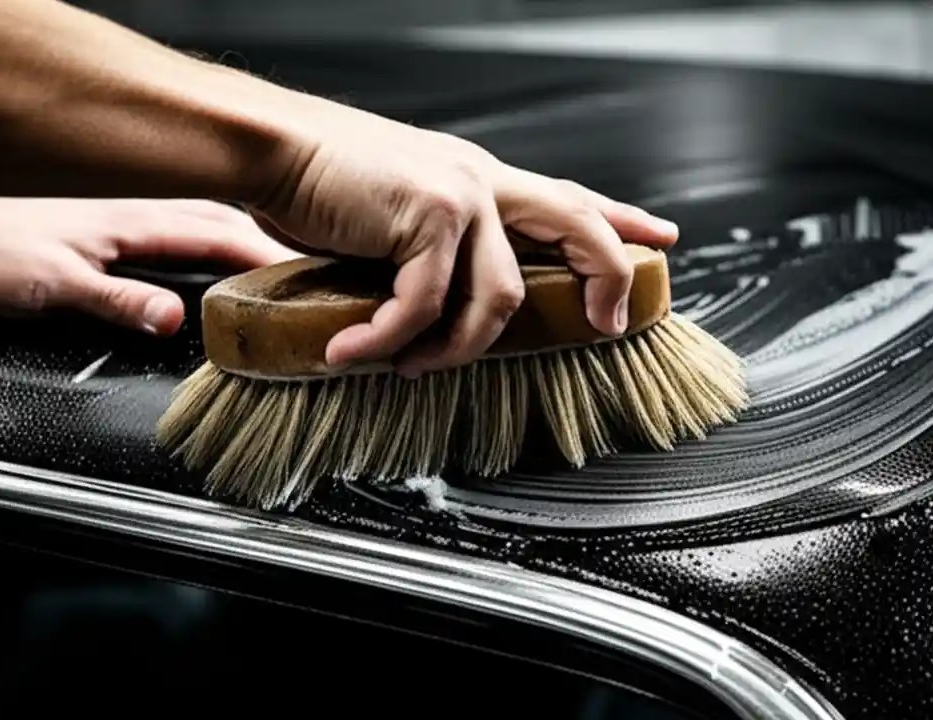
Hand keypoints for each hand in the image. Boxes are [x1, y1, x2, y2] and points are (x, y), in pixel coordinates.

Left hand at [0, 194, 299, 335]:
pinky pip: (185, 221)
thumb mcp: (54, 286)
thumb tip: (174, 318)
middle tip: (312, 275)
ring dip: (247, 238)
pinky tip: (219, 252)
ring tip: (281, 265)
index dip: (269, 259)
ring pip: (208, 217)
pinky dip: (217, 236)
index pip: (221, 238)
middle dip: (273, 245)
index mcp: (138, 221)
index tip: (311, 277)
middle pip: (227, 222)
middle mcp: (141, 208)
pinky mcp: (116, 217)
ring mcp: (130, 209)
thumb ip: (118, 301)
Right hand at [253, 95, 679, 377]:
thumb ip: (429, 252)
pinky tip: (352, 353)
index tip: (660, 240)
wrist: (272, 150)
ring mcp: (460, 193)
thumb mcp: (395, 215)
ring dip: (451, 349)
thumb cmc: (323, 187)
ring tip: (404, 366)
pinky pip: (424, 305)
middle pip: (574, 224)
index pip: (565, 198)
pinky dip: (386, 340)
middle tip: (607, 325)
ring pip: (499, 297)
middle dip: (605, 275)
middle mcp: (480, 179)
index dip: (618, 220)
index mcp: (477, 177)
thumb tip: (435, 314)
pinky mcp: (428, 214)